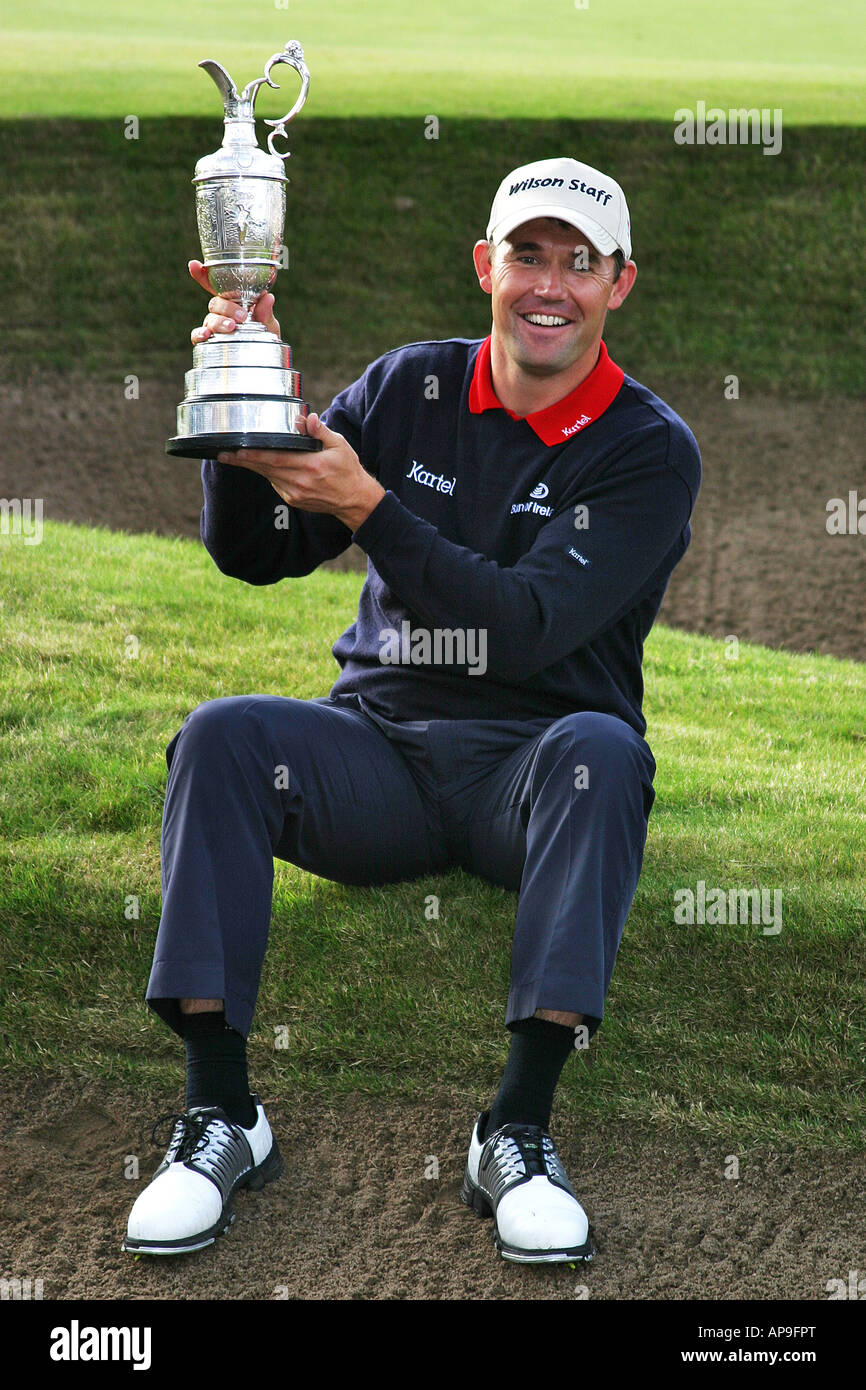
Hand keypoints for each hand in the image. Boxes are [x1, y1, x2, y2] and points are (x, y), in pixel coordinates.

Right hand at [187, 260, 279, 343]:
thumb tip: (268, 297)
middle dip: (227, 308)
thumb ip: (266, 313)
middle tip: (242, 317)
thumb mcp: (270, 324)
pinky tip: (206, 334)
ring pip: (210, 318)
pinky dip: (200, 333)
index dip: (203, 275)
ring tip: (232, 327)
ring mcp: (214, 326)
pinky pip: (198, 335)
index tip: (194, 265)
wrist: (266, 359)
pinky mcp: (209, 341)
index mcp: (234, 302)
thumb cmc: (265, 337)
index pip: (217, 286)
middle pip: (216, 303)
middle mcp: (221, 313)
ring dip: (219, 321)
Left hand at [216, 413, 385, 531]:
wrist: (354, 499)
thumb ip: (321, 432)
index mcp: (311, 466)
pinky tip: (259, 464)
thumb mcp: (340, 445)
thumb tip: (307, 418)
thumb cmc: (348, 469)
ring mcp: (295, 493)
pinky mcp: (292, 499)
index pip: (276, 459)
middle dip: (243, 460)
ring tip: (233, 456)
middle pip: (265, 468)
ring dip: (251, 466)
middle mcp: (300, 482)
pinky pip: (274, 483)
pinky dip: (266, 473)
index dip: (254, 455)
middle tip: (223, 453)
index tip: (237, 450)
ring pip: (267, 476)